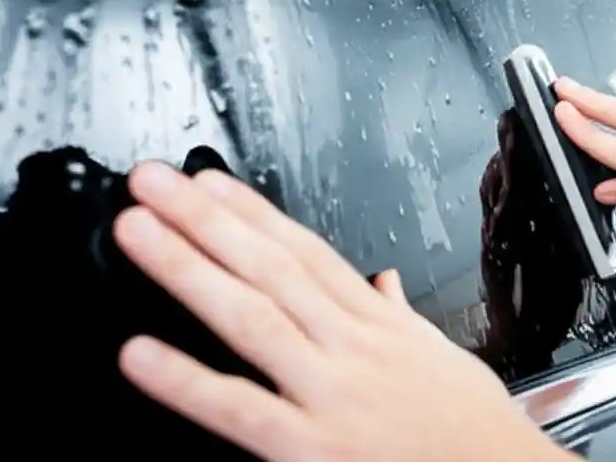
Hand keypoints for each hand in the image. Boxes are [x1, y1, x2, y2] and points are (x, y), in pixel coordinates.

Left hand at [114, 162, 572, 461]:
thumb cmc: (476, 432)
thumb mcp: (444, 357)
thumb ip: (402, 318)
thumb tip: (383, 284)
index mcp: (380, 324)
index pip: (305, 252)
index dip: (252, 213)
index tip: (208, 184)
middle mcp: (352, 347)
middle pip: (269, 268)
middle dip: (205, 220)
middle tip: (152, 181)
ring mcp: (332, 393)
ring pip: (252, 316)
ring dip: (189, 268)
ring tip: (139, 231)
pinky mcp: (313, 447)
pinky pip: (241, 408)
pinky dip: (187, 380)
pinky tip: (139, 354)